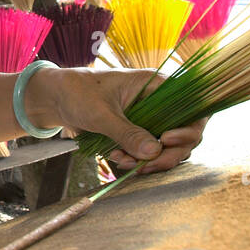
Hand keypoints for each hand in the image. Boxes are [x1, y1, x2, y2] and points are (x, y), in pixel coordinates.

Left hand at [25, 67, 208, 174]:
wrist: (55, 98)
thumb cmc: (77, 93)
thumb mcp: (100, 113)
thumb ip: (126, 132)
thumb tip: (153, 152)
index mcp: (157, 85)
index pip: (194, 108)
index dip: (189, 128)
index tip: (166, 140)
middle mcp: (160, 103)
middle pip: (185, 134)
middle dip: (168, 154)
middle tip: (145, 164)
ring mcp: (150, 120)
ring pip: (167, 148)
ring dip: (149, 160)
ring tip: (121, 159)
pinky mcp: (138, 134)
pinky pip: (149, 153)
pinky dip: (137, 161)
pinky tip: (117, 158)